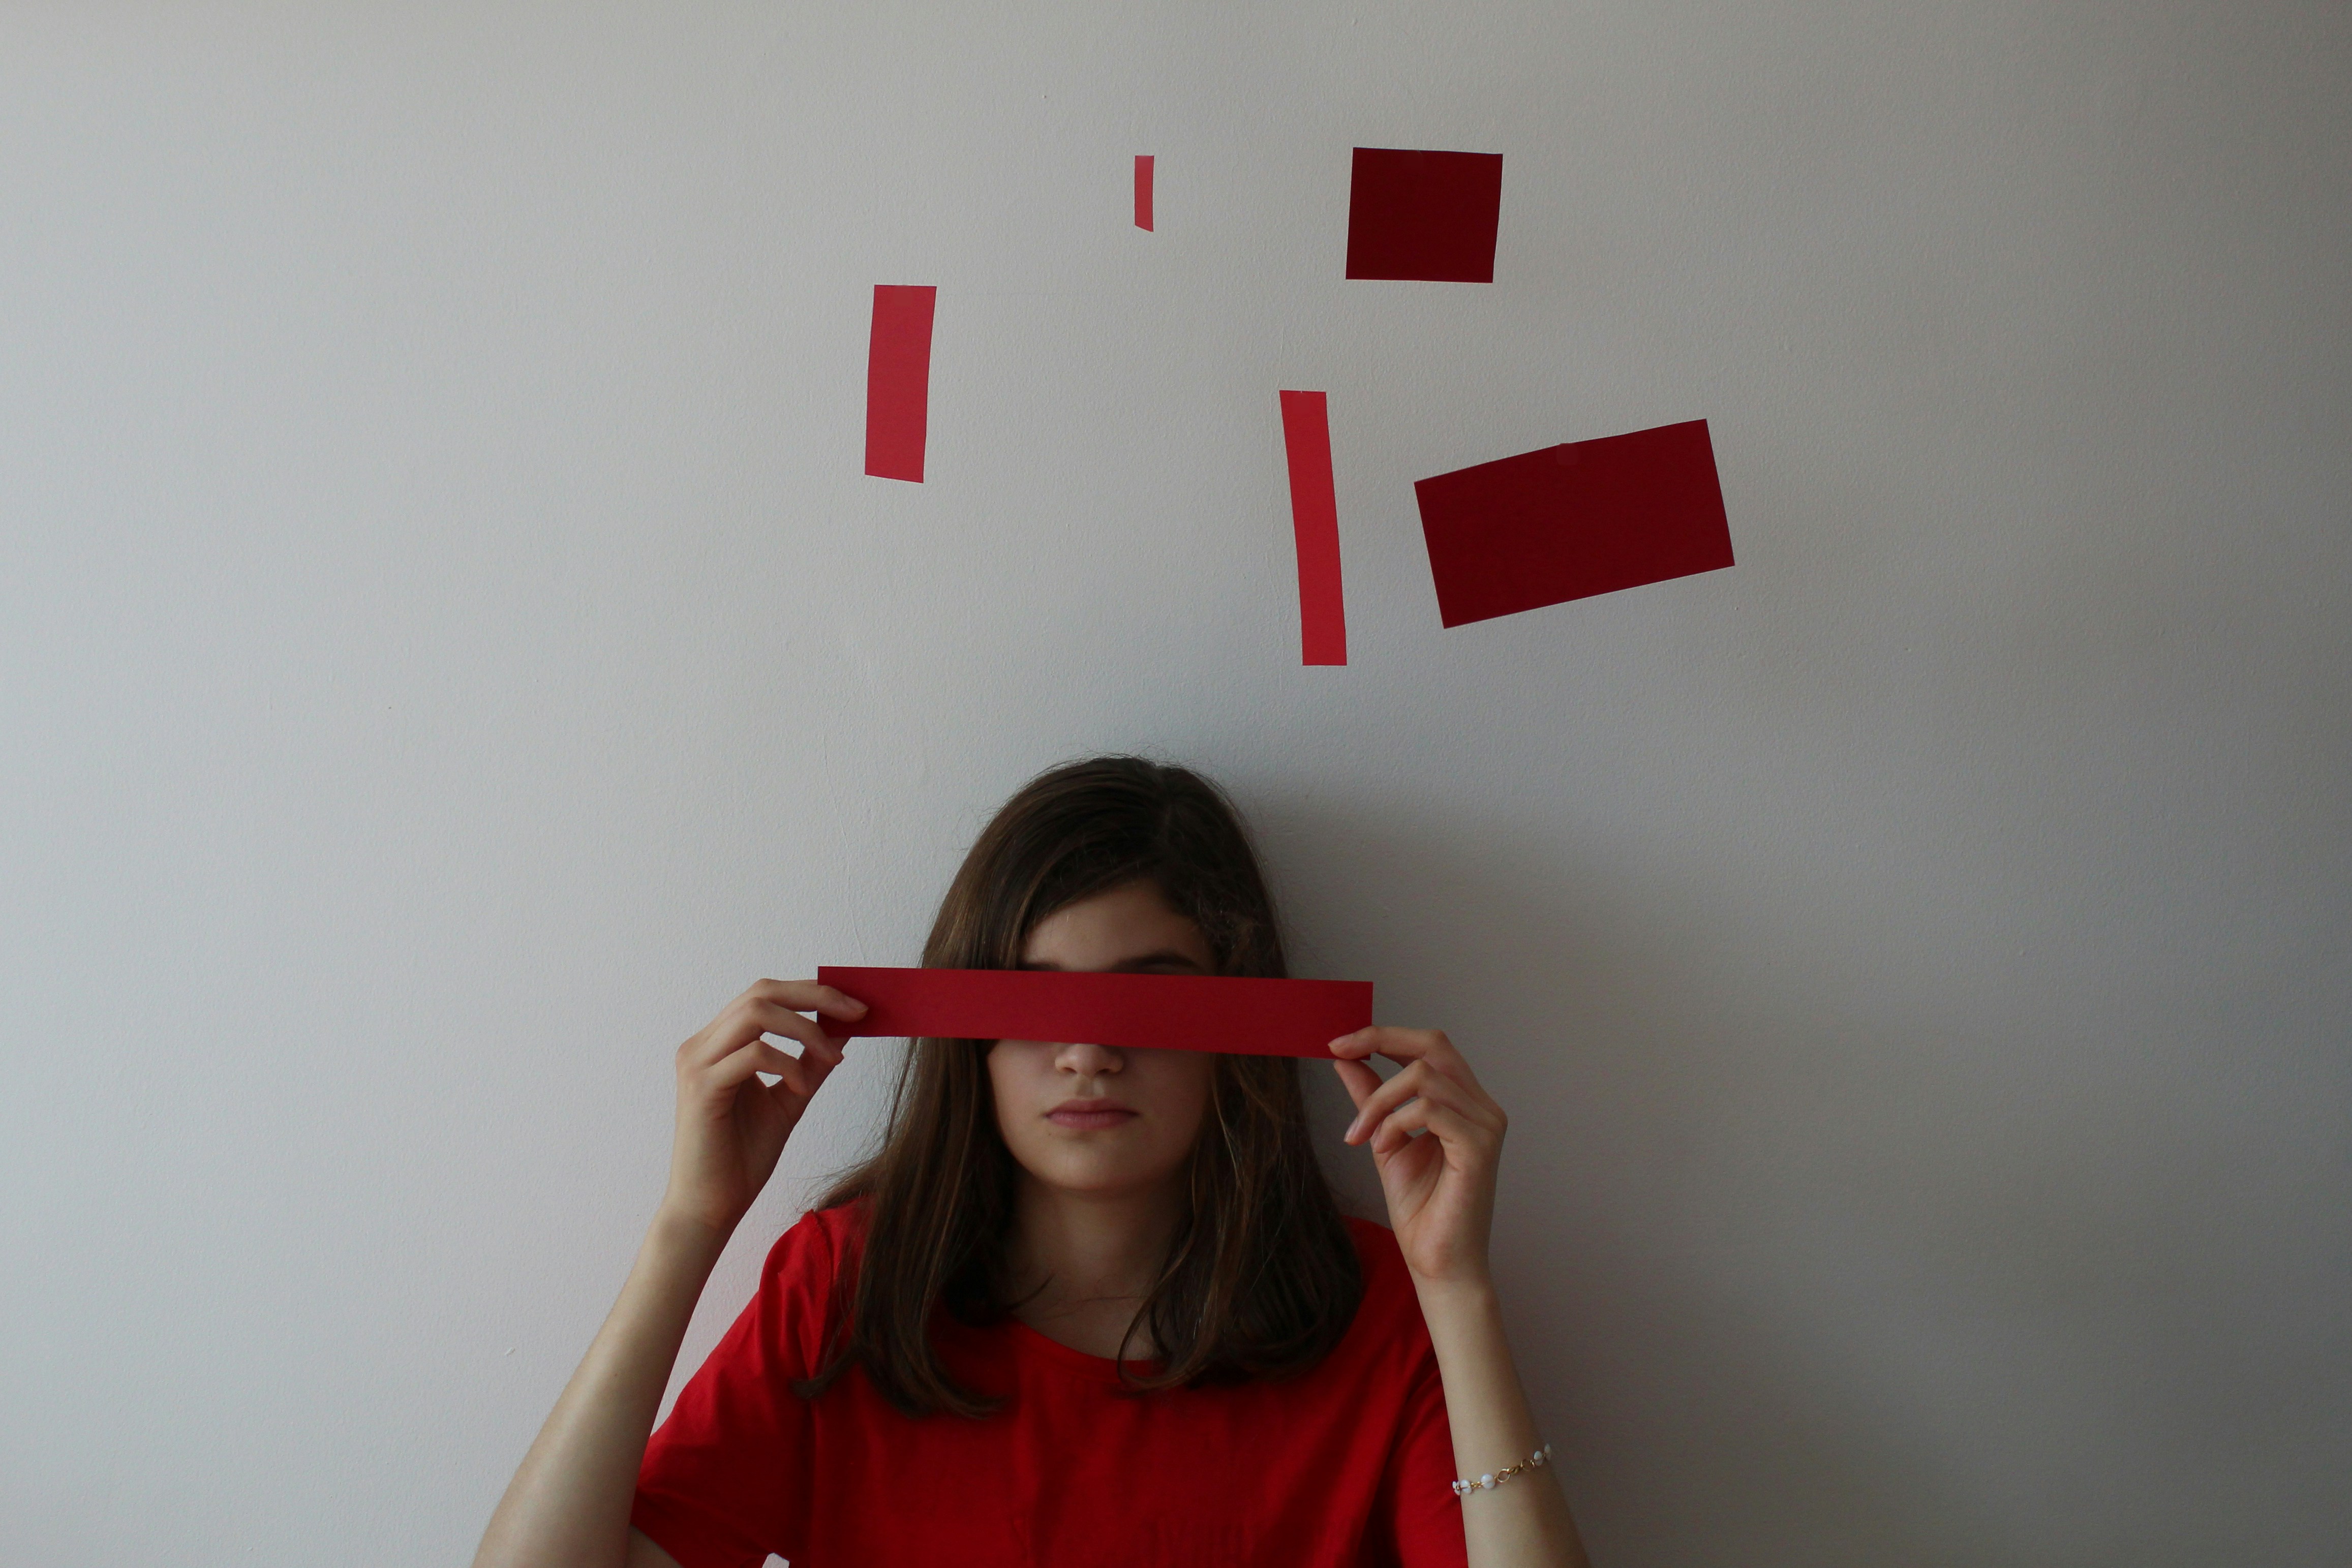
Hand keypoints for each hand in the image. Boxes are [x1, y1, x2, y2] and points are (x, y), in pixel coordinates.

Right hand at [658, 980, 864, 1238]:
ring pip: (756, 1012)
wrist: (711, 1207)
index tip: (855, 1003)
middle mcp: (701, 1045)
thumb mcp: (790, 1098)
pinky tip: (802, 1087)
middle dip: (816, 995)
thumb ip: (812, 1062)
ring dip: (806, 1029)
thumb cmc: (742, 1157)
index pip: (765, 994)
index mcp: (718, 1043)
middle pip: (761, 991)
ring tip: (833, 1058)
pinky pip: (752, 1053)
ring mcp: (697, 1063)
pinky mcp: (701, 1087)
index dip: (812, 991)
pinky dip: (787, 1063)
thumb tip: (844, 1028)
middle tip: (857, 1012)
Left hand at [1330, 1027, 1505, 1290]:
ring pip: (1423, 1077)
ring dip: (1378, 1101)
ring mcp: (1486, 1125)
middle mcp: (1482, 1106)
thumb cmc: (1420, 1209)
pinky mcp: (1480, 1147)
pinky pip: (1429, 1110)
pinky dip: (1395, 1123)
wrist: (1437, 1262)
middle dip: (1380, 1040)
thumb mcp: (1384, 1139)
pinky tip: (1384, 1147)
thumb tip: (1346, 1059)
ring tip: (1362, 1135)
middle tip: (1338, 1053)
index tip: (1339, 1042)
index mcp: (1465, 1102)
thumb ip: (1370, 1098)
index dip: (1384, 1035)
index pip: (1430, 1046)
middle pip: (1434, 1044)